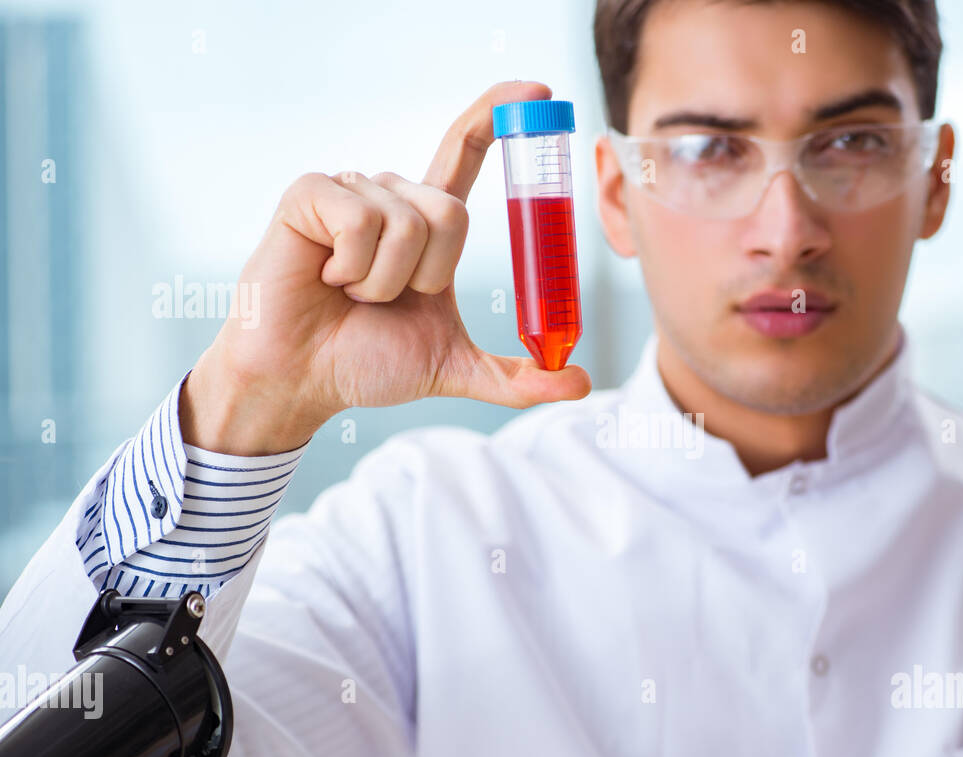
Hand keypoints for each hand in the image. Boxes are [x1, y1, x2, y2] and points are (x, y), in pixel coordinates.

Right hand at [181, 79, 591, 455]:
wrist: (304, 379)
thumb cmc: (367, 362)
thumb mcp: (454, 368)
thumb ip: (517, 378)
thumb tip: (581, 383)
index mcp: (427, 222)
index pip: (466, 152)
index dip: (497, 116)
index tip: (536, 90)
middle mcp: (393, 195)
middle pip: (452, 212)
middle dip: (427, 277)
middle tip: (387, 300)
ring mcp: (352, 189)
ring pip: (409, 223)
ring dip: (385, 282)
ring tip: (351, 292)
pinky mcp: (311, 193)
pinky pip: (362, 220)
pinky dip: (352, 267)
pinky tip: (326, 276)